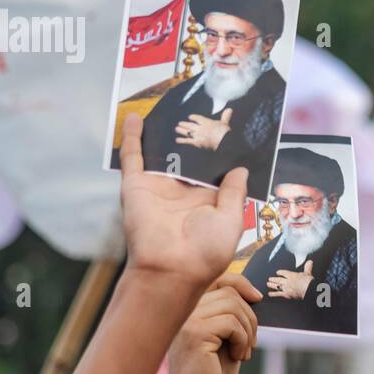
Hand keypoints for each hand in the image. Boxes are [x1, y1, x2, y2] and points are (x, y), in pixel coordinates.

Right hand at [119, 113, 246, 287]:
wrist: (171, 270)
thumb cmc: (205, 252)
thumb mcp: (230, 219)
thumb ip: (234, 191)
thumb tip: (241, 168)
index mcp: (207, 201)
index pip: (216, 169)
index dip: (225, 150)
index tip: (234, 125)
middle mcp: (183, 192)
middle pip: (189, 156)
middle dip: (197, 134)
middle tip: (207, 105)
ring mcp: (159, 188)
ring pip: (161, 152)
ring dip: (166, 130)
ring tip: (174, 104)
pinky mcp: (137, 186)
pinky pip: (133, 157)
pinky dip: (132, 137)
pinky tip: (134, 118)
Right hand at [164, 273, 260, 373]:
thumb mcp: (223, 339)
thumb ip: (229, 315)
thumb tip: (254, 293)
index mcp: (186, 310)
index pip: (215, 278)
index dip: (240, 282)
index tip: (258, 298)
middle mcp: (181, 312)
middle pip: (229, 291)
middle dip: (250, 316)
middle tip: (250, 343)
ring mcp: (186, 321)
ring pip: (233, 305)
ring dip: (248, 329)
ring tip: (244, 352)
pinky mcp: (194, 334)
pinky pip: (231, 322)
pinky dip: (243, 339)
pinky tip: (238, 357)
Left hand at [175, 109, 231, 149]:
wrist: (222, 141)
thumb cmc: (225, 132)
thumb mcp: (225, 123)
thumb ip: (226, 116)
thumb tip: (230, 109)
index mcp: (207, 122)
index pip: (198, 118)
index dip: (194, 117)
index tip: (190, 117)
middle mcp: (200, 128)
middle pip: (191, 125)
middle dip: (185, 124)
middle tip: (179, 123)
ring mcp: (198, 135)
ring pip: (188, 132)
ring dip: (181, 130)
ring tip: (176, 128)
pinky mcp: (197, 142)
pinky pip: (188, 141)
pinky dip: (182, 140)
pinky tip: (177, 140)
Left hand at [267, 260, 314, 299]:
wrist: (307, 289)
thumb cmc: (308, 281)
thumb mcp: (308, 273)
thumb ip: (307, 267)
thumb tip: (309, 262)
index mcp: (292, 275)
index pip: (284, 273)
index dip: (280, 272)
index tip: (278, 272)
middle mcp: (287, 281)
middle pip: (279, 279)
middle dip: (274, 279)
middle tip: (269, 279)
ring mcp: (286, 288)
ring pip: (277, 286)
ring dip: (272, 285)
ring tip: (268, 284)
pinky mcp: (286, 294)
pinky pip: (278, 294)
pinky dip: (273, 294)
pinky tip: (269, 294)